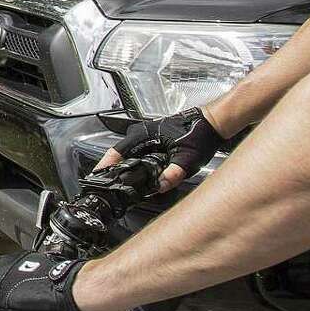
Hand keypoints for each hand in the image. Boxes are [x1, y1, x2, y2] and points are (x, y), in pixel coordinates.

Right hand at [93, 108, 227, 190]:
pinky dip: (133, 165)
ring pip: (128, 155)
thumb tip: (160, 185)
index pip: (116, 152)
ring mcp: (146, 136)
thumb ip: (174, 173)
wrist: (212, 123)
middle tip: (109, 187)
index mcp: (143, 135)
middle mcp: (141, 134)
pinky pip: (136, 154)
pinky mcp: (153, 140)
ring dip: (123, 169)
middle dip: (113, 171)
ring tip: (120, 184)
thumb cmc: (200, 133)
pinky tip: (137, 176)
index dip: (105, 167)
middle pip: (119, 155)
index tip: (97, 178)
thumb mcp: (188, 158)